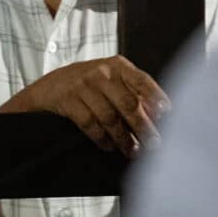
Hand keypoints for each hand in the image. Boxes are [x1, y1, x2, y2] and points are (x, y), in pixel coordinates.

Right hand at [15, 55, 167, 156]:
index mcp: (118, 65)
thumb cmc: (89, 84)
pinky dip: (102, 139)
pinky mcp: (69, 101)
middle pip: (128, 103)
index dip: (156, 97)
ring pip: (110, 118)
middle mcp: (101, 73)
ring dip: (123, 138)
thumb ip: (133, 91)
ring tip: (133, 151)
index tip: (168, 113)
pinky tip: (109, 146)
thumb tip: (158, 115)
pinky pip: (90, 124)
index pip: (142, 80)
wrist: (50, 86)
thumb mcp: (111, 79)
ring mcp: (83, 86)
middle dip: (143, 127)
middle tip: (155, 143)